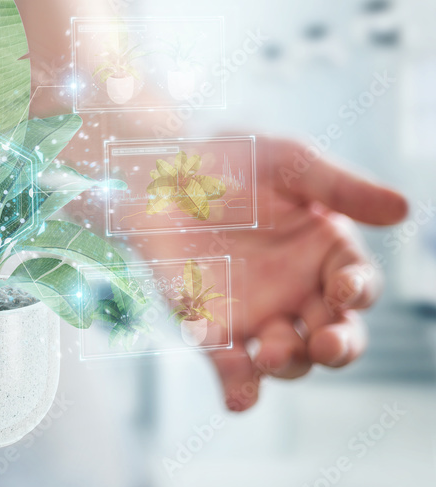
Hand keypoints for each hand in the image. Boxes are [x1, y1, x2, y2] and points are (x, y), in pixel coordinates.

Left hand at [133, 137, 407, 410]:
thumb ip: (339, 188)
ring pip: (288, 358)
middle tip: (324, 343)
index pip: (357, 284)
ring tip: (266, 352)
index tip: (342, 288)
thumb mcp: (288, 163)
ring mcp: (255, 314)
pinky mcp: (210, 327)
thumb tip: (403, 209)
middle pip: (335, 336)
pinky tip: (238, 398)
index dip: (357, 291)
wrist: (156, 173)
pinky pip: (230, 366)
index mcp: (325, 252)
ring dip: (286, 362)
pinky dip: (237, 386)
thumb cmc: (229, 162)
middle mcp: (298, 291)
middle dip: (337, 346)